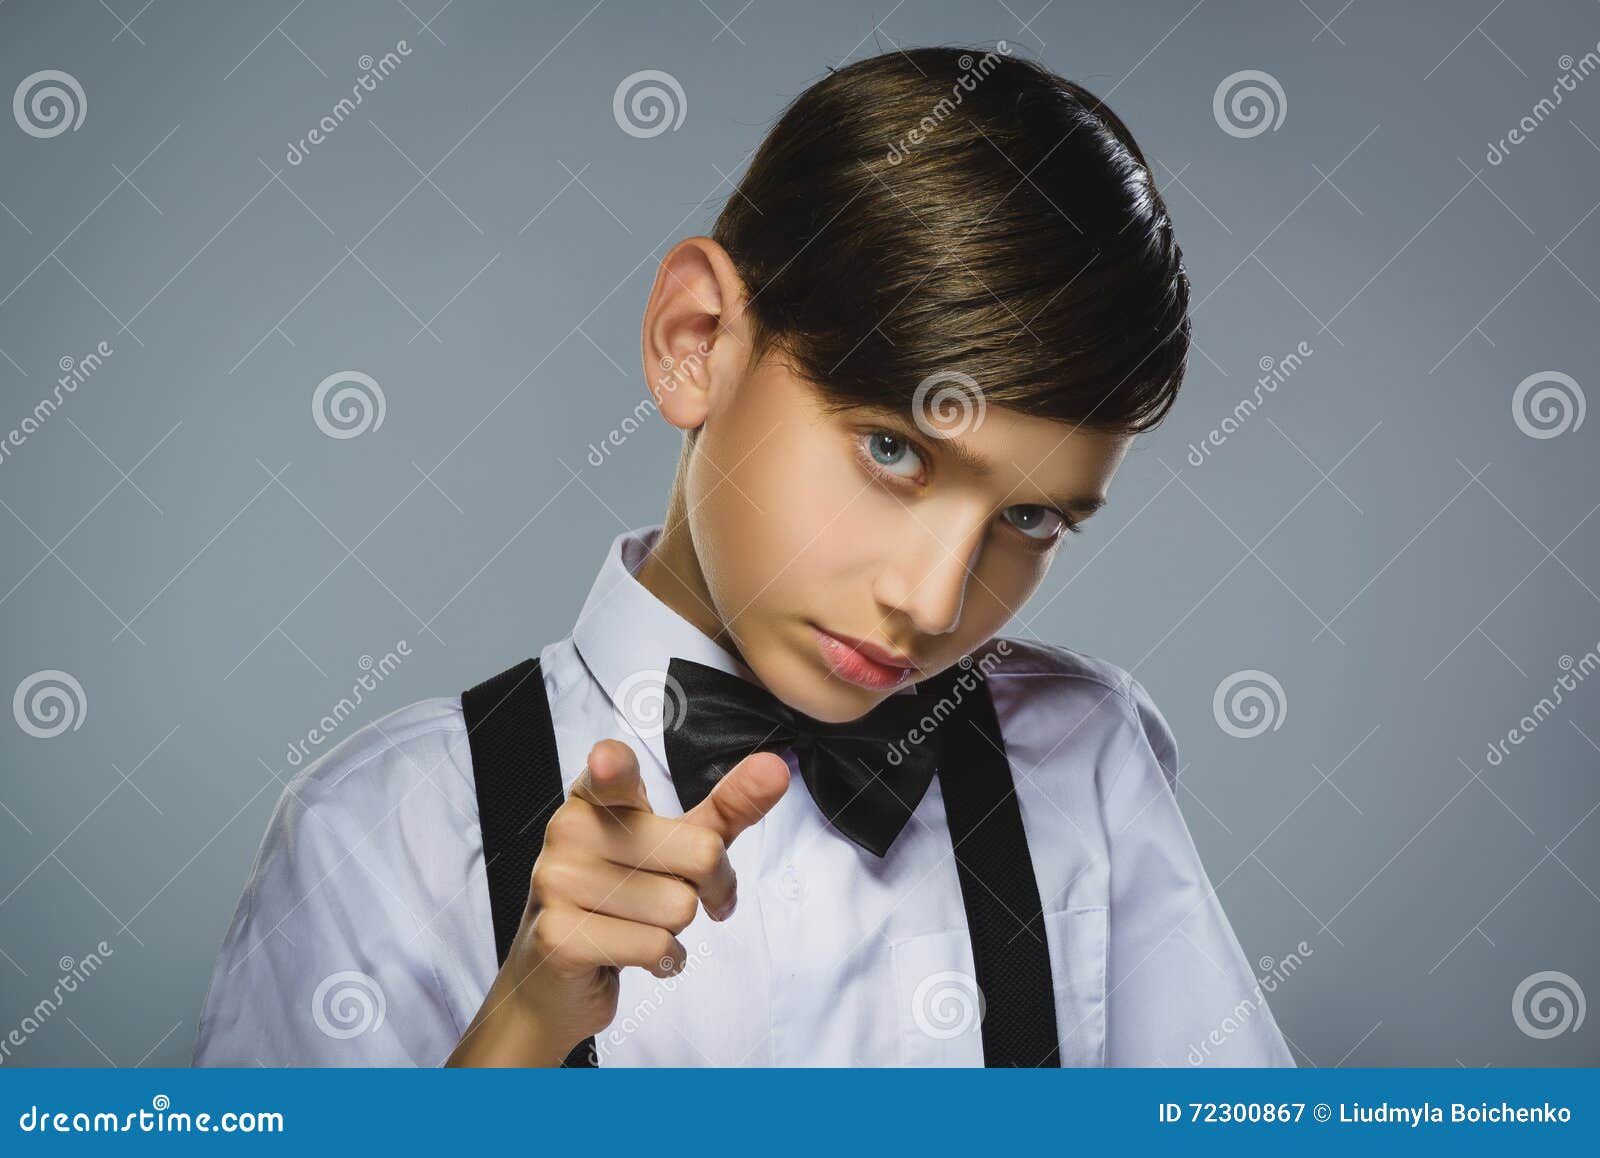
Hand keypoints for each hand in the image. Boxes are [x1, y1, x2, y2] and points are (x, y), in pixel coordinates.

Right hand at [447, 738, 789, 1065]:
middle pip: (700, 852)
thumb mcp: (677, 848)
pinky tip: (632, 954)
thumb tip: (776, 768)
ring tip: (641, 926)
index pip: (611, 773)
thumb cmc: (624, 901)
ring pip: (681, 907)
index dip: (614, 765)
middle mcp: (569, 831)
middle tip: (679, 896)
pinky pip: (656, 946)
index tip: (610, 761)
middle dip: (711, 886)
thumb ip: (726, 808)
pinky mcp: (560, 936)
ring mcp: (557, 883)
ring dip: (678, 930)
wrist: (560, 981)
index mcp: (595, 799)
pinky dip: (664, 960)